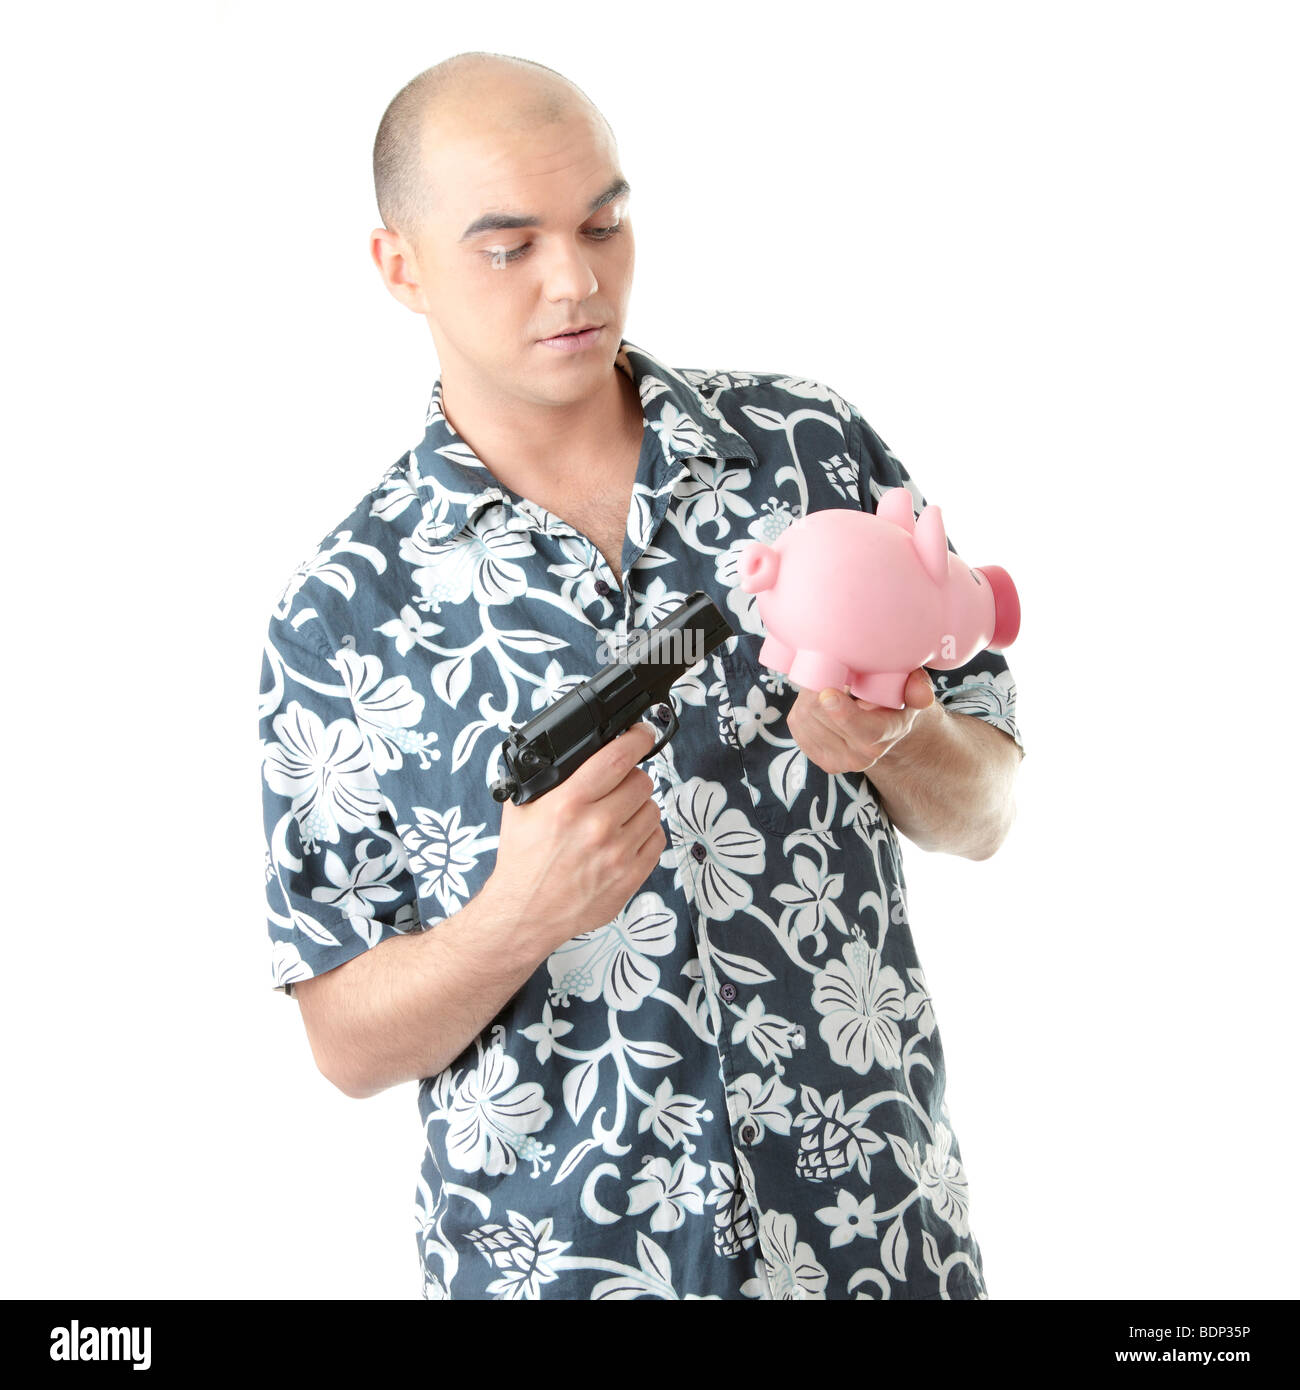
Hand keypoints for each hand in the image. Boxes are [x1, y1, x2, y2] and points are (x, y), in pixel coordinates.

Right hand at [485, 722, 665, 950]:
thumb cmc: (523, 860)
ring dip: (638, 807)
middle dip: (630, 778)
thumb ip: (548, 778)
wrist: (526, 912)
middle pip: (641, 781)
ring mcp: (617, 854)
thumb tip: (574, 752)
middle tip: (618, 786)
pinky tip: (625, 838)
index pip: (617, 758)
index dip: (636, 739)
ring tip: (618, 817)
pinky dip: (645, 834)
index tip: (642, 734)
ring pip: (652, 809)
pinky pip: (656, 840)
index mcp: (568, 804)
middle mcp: (596, 827)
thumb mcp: (523, 808)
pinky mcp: (630, 876)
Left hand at [787, 668, 934, 774]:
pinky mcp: (817, 756)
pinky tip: (818, 700)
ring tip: (826, 683)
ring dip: (808, 695)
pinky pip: (797, 725)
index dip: (843, 713)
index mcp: (886, 735)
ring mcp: (837, 761)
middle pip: (823, 718)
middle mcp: (861, 756)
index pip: (863, 731)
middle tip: (825, 666)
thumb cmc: (894, 697)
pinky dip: (802, 706)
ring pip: (806, 719)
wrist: (882, 725)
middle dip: (816, 688)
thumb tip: (922, 696)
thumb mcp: (909, 688)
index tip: (827, 692)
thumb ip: (917, 688)